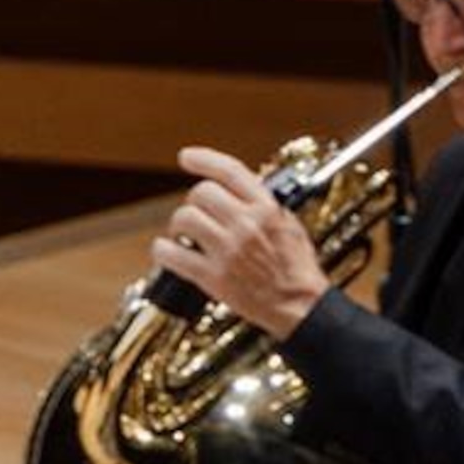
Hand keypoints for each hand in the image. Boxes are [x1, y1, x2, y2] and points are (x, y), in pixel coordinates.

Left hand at [159, 150, 329, 340]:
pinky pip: (173, 255)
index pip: (229, 170)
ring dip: (178, 225)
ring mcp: (228, 250)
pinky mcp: (213, 277)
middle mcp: (246, 224)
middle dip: (194, 202)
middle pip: (201, 193)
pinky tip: (166, 252)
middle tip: (195, 215)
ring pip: (184, 218)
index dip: (204, 159)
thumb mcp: (290, 225)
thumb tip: (239, 191)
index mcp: (266, 208)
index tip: (187, 157)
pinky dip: (163, 252)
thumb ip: (264, 205)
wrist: (300, 306)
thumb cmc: (297, 270)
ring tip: (184, 235)